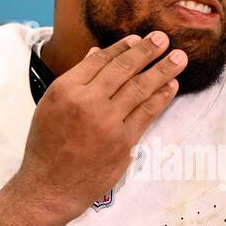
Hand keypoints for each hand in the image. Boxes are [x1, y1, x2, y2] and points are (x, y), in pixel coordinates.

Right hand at [0, 31, 186, 225]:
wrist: (50, 187)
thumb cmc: (46, 146)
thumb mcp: (50, 107)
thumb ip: (75, 80)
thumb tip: (97, 53)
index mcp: (65, 90)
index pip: (100, 60)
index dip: (123, 47)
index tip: (138, 38)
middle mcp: (87, 102)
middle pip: (123, 69)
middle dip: (147, 51)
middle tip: (164, 38)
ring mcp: (107, 122)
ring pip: (140, 88)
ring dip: (162, 70)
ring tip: (179, 57)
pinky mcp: (123, 142)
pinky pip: (148, 113)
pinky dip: (161, 97)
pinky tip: (171, 86)